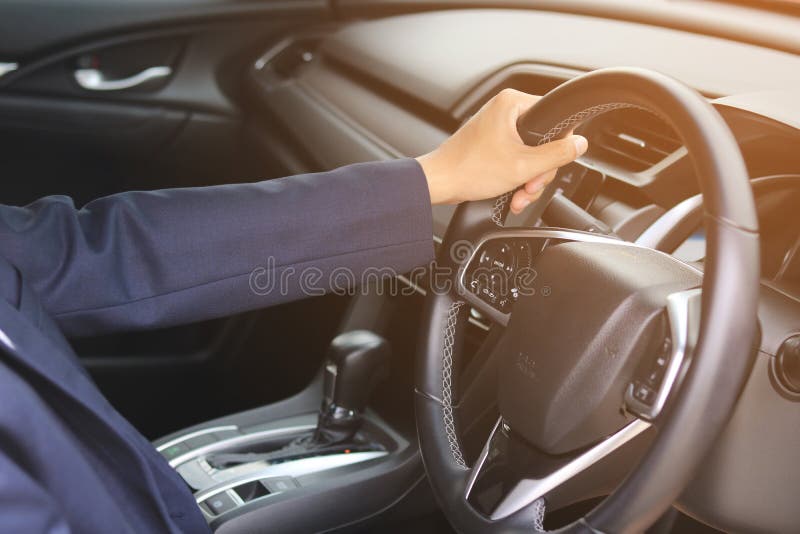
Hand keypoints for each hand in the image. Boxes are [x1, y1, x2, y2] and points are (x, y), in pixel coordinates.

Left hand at [417, 88, 587, 213]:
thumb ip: (557, 155)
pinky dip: (516, 178)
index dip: (557, 148)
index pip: (554, 119)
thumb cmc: (469, 169)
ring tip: (518, 195)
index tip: (548, 166)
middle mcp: (505, 110)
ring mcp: (498, 128)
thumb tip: (580, 144)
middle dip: (538, 172)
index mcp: (512, 103)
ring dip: (528, 180)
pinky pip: (516, 159)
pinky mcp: (492, 144)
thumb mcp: (523, 166)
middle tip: (529, 185)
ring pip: (530, 155)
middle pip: (543, 142)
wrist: (439, 183)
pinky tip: (512, 194)